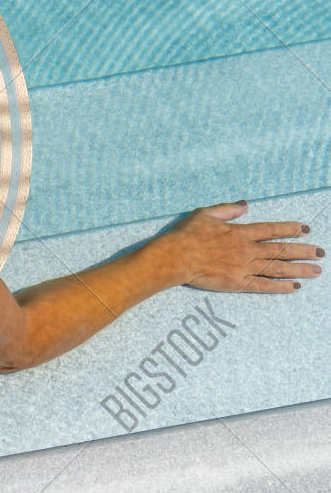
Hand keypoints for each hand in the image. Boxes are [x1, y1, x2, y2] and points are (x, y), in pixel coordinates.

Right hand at [151, 201, 321, 293]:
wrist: (175, 257)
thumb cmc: (187, 235)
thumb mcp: (205, 214)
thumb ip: (227, 210)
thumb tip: (245, 205)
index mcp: (240, 232)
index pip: (271, 230)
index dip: (290, 229)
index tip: (306, 229)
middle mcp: (247, 250)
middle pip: (281, 250)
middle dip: (303, 251)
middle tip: (321, 252)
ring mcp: (244, 267)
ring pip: (277, 268)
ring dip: (299, 269)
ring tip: (316, 270)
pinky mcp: (238, 283)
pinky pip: (264, 285)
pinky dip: (280, 286)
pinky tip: (294, 287)